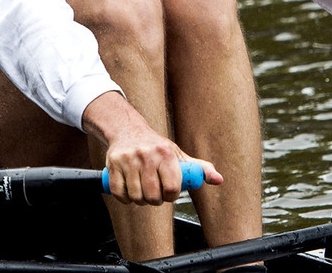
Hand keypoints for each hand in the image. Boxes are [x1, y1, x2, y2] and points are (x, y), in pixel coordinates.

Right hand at [83, 92, 223, 204]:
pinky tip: (130, 191)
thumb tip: (219, 180)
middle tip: (155, 194)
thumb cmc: (157, 148)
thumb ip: (199, 169)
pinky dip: (124, 198)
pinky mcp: (112, 165)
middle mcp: (146, 155)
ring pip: (135, 196)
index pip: (172, 187)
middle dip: (155, 200)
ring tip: (143, 191)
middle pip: (152, 195)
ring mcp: (128, 160)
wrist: (128, 130)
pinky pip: (118, 193)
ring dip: (140, 200)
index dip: (171, 195)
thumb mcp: (179, 155)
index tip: (169, 192)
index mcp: (166, 153)